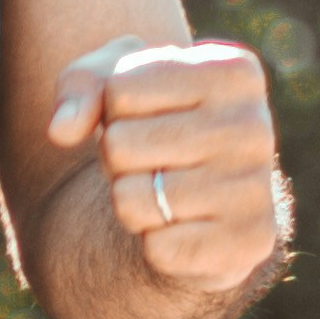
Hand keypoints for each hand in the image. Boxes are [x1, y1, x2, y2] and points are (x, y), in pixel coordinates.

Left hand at [42, 37, 287, 295]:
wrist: (206, 200)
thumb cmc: (156, 126)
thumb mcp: (116, 87)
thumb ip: (80, 86)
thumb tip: (61, 130)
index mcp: (233, 70)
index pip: (120, 89)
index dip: (113, 109)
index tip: (147, 115)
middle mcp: (256, 125)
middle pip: (120, 145)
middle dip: (116, 158)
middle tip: (149, 161)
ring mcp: (258, 187)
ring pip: (133, 200)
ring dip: (130, 202)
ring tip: (163, 192)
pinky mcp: (251, 243)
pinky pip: (159, 248)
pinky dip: (154, 244)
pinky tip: (183, 227)